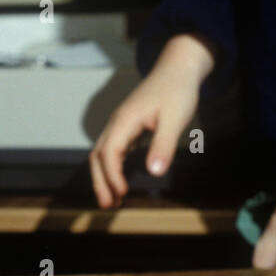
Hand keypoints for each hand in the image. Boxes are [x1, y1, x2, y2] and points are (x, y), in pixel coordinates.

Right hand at [89, 34, 213, 207]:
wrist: (177, 69)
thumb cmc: (177, 92)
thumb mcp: (175, 119)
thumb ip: (164, 145)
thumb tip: (155, 172)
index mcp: (125, 121)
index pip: (109, 153)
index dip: (112, 175)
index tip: (122, 193)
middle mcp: (117, 123)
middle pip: (98, 156)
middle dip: (101, 182)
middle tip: (108, 206)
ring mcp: (120, 124)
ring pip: (102, 153)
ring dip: (104, 177)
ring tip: (113, 199)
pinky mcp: (127, 126)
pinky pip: (112, 150)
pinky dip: (112, 168)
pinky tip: (121, 181)